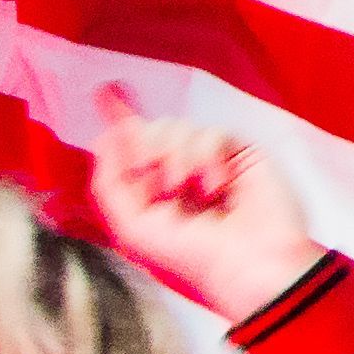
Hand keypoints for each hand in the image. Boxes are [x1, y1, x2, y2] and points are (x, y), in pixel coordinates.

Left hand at [91, 99, 325, 321]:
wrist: (247, 263)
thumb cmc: (191, 259)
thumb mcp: (132, 229)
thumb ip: (110, 182)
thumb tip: (107, 135)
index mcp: (150, 195)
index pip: (130, 148)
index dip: (118, 118)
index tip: (106, 90)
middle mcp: (177, 175)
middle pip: (149, 131)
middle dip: (147, 153)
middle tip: (162, 187)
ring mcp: (209, 163)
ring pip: (176, 128)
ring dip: (177, 159)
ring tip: (192, 193)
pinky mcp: (238, 154)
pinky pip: (210, 132)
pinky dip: (207, 158)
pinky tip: (218, 186)